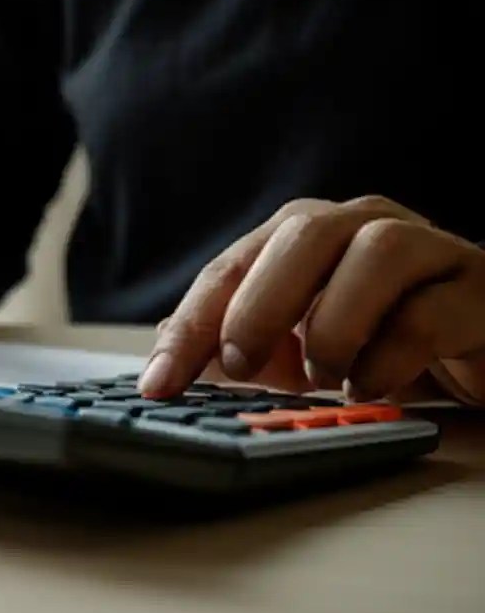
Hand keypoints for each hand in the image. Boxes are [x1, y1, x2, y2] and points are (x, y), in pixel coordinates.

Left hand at [139, 195, 484, 405]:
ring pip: (378, 252)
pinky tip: (372, 385)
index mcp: (305, 235)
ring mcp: (429, 250)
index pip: (230, 267)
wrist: (479, 346)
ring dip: (335, 324)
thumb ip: (234, 340)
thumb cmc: (377, 337)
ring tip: (323, 376)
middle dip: (259, 306)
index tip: (159, 384)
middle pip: (303, 235)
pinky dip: (391, 356)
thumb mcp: (294, 344)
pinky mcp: (478, 292)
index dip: (189, 326)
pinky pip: (431, 311)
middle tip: (242, 366)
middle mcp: (364, 226)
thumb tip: (162, 352)